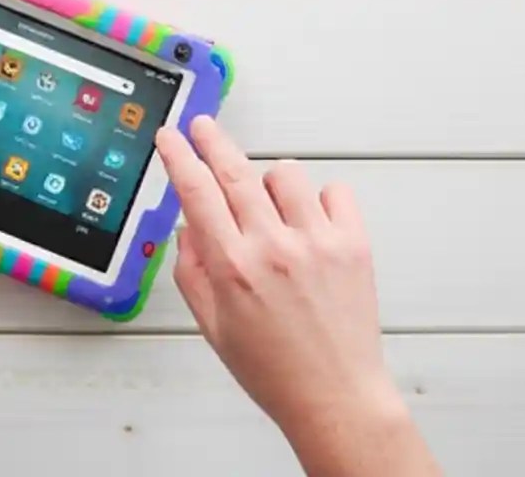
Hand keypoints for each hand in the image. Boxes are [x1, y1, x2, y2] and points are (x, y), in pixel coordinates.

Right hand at [156, 116, 439, 476]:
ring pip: (285, 174)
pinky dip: (319, 197)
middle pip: (234, 170)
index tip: (171, 137)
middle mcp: (272, 247)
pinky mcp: (353, 245)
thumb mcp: (211, 325)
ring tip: (269, 206)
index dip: (178, 156)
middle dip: (212, 140)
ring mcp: (316, 242)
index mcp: (231, 267)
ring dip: (269, 180)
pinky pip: (335, 191)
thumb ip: (191, 271)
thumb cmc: (274, 369)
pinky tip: (309, 220)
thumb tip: (188, 228)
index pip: (195, 191)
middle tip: (203, 127)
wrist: (335, 396)